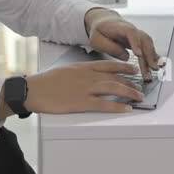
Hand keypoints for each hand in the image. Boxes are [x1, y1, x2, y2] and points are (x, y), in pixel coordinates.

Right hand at [24, 60, 143, 114]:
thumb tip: (87, 76)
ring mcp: (85, 89)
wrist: (32, 89)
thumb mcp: (64, 70)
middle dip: (130, 82)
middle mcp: (87, 76)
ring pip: (114, 88)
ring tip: (138, 97)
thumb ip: (78, 73)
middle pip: (115, 77)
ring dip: (129, 92)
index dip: (123, 67)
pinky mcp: (81, 102)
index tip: (132, 69)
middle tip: (140, 87)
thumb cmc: (45, 81)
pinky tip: (127, 109)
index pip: (108, 65)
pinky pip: (104, 104)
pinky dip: (118, 106)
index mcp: (82, 67)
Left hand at [84, 8, 160, 79]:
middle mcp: (131, 29)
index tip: (138, 54)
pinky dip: (152, 57)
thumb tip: (126, 57)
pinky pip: (147, 48)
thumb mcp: (97, 39)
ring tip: (152, 71)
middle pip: (143, 39)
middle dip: (149, 54)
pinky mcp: (139, 41)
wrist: (103, 21)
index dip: (135, 43)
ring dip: (152, 58)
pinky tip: (154, 66)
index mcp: (119, 27)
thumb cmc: (99, 30)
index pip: (130, 32)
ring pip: (148, 45)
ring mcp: (136, 34)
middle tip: (151, 68)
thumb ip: (110, 48)